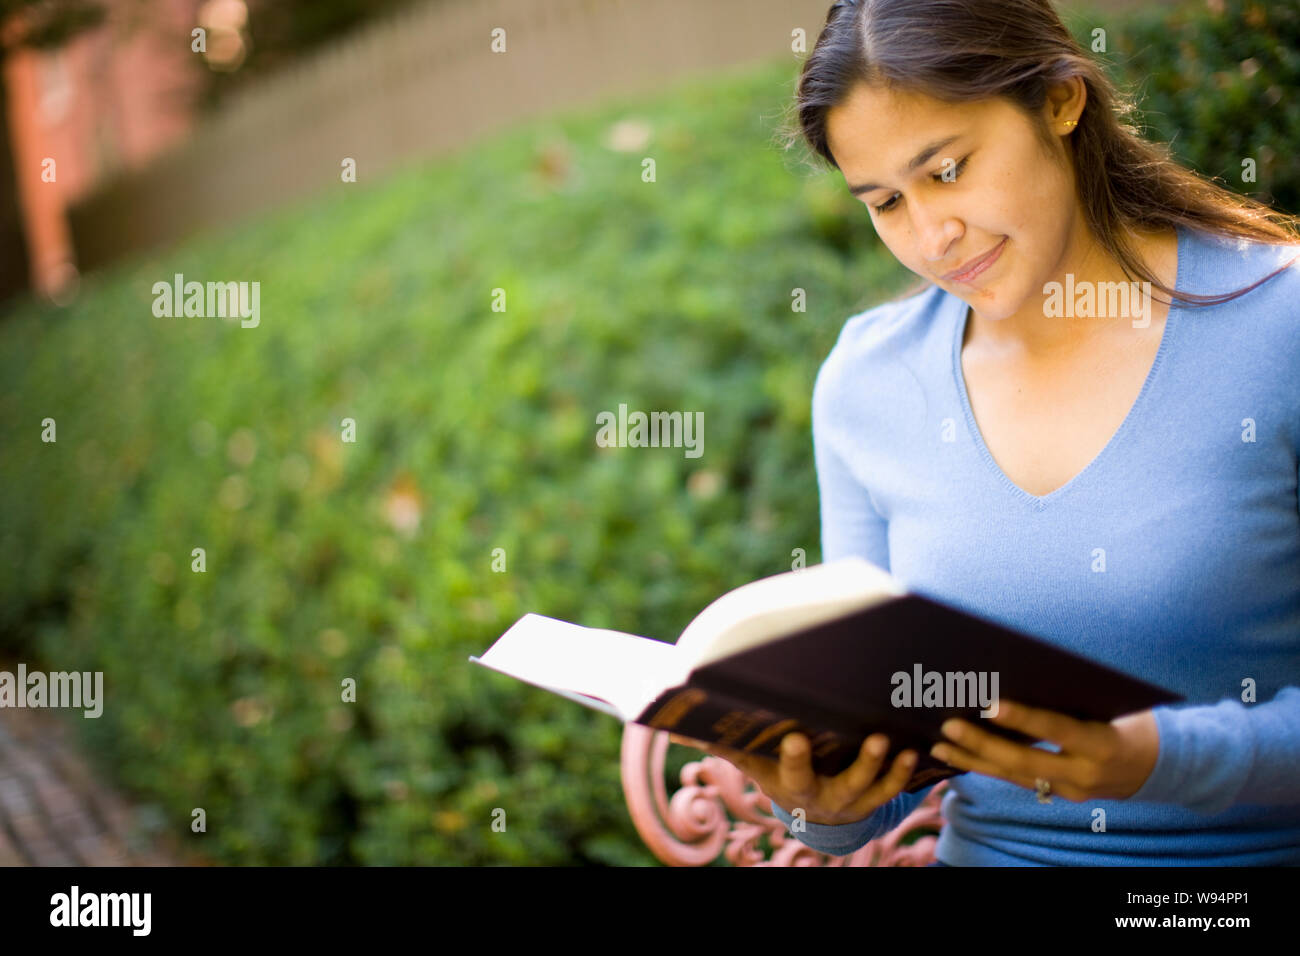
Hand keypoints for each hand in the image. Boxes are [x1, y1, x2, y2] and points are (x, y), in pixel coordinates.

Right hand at [667, 731, 918, 825]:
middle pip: (847, 783)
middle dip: (864, 763)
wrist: (811, 811)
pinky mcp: (876, 798)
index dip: (796, 756)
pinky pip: (895, 790)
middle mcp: (827, 796)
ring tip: (903, 743)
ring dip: (892, 769)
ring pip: (878, 788)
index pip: (794, 771)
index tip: (797, 736)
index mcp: (793, 784)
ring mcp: (855, 800)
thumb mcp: (751, 763)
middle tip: (876, 739)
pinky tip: (918, 750)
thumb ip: (721, 745)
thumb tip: (677, 728)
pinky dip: (907, 773)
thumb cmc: (776, 772)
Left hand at [928, 698, 1159, 800]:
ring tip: (940, 744)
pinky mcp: (1059, 794)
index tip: (990, 706)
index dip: (1024, 720)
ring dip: (974, 760)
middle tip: (950, 726)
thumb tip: (1022, 666)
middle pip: (1025, 761)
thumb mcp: (1113, 704)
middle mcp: (1085, 773)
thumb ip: (1074, 695)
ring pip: (1014, 777)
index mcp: (1103, 744)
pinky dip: (988, 767)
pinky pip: (1018, 780)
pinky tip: (960, 756)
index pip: (1058, 730)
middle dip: (983, 744)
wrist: (1157, 766)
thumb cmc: (1132, 720)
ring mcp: (1071, 790)